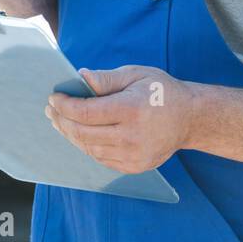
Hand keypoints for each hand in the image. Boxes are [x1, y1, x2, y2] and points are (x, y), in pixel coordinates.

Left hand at [45, 65, 198, 173]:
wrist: (190, 119)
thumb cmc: (162, 92)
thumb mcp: (137, 75)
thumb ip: (107, 78)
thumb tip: (80, 77)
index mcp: (132, 109)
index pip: (86, 112)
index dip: (65, 106)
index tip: (54, 98)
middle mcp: (132, 136)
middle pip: (82, 132)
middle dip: (62, 120)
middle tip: (52, 110)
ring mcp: (133, 155)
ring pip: (89, 148)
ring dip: (72, 134)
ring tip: (63, 122)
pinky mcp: (134, 166)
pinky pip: (101, 158)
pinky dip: (88, 145)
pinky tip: (83, 134)